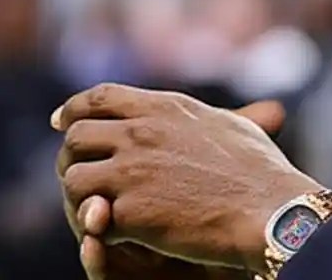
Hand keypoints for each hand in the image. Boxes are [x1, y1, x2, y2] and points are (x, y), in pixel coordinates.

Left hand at [54, 84, 323, 274]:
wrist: (270, 209)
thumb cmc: (261, 172)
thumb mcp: (232, 126)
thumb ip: (202, 117)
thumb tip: (203, 113)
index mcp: (166, 108)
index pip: (100, 97)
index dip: (74, 109)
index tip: (61, 121)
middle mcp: (142, 133)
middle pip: (77, 137)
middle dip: (73, 157)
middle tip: (82, 175)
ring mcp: (133, 171)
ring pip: (74, 179)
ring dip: (81, 197)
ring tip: (99, 210)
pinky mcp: (130, 211)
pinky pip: (91, 218)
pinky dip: (100, 229)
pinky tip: (122, 234)